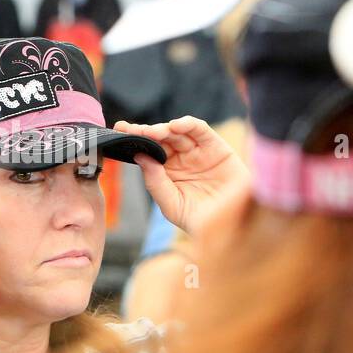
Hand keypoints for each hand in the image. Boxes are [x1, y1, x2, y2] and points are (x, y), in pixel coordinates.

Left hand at [113, 115, 249, 235]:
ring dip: (164, 128)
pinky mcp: (217, 147)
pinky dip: (188, 124)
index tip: (119, 129)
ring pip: (178, 133)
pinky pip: (200, 131)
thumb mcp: (171, 205)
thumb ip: (155, 182)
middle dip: (145, 132)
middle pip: (160, 139)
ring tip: (153, 131)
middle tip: (132, 130)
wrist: (233, 227)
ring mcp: (198, 152)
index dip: (134, 139)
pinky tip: (175, 126)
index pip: (147, 151)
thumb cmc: (201, 220)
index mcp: (167, 172)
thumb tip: (140, 156)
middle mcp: (182, 159)